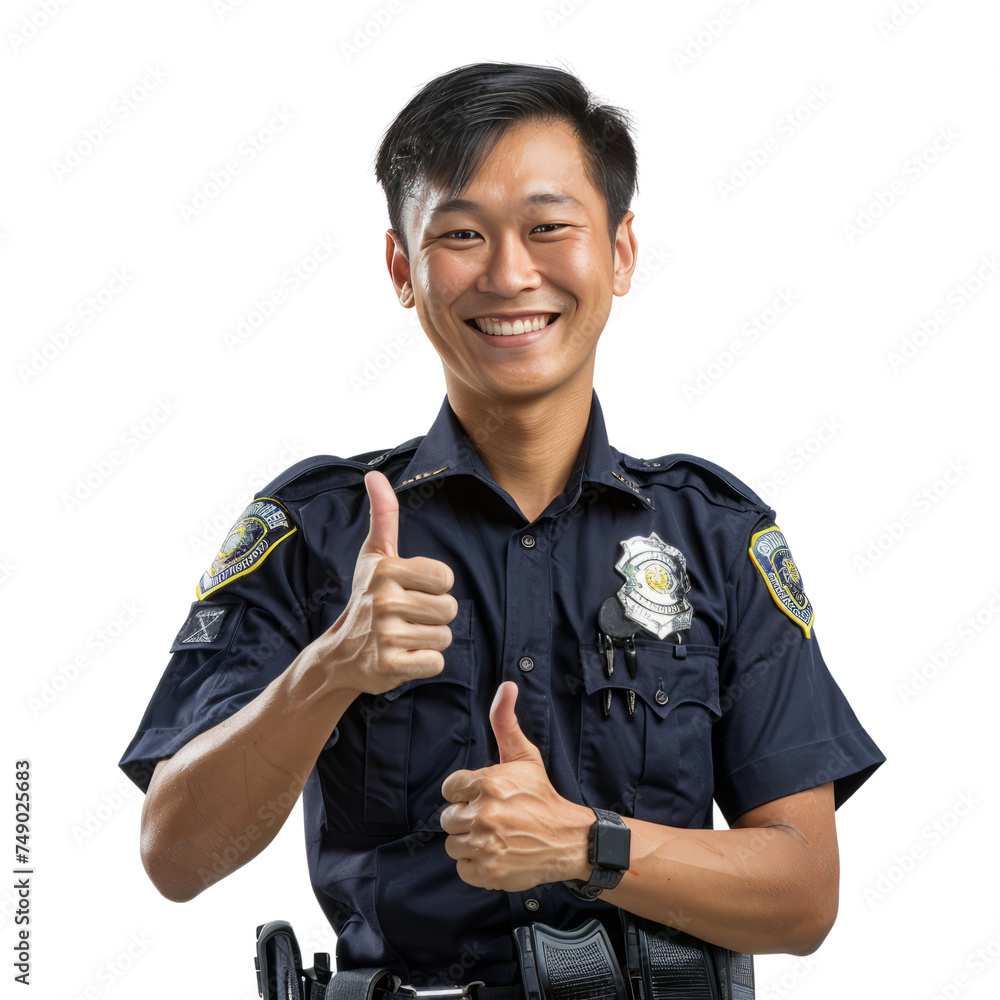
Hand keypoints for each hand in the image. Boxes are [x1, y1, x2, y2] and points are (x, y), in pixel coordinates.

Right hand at [315, 470, 457, 696]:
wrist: (340, 654)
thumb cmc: (367, 598)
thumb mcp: (374, 555)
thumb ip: (383, 515)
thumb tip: (374, 474)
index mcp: (387, 570)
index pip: (446, 578)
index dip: (436, 588)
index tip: (413, 591)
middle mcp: (384, 601)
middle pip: (450, 609)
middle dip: (435, 616)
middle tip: (408, 618)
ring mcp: (386, 635)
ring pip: (444, 637)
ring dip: (429, 640)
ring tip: (404, 636)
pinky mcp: (390, 665)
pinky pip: (435, 662)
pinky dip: (424, 662)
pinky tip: (403, 655)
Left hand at [440, 681, 593, 890]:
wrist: (568, 839)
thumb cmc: (541, 797)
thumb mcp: (524, 757)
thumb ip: (505, 721)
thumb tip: (506, 686)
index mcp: (487, 783)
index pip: (450, 789)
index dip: (465, 793)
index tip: (485, 797)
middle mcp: (483, 814)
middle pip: (448, 819)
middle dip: (467, 819)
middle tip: (493, 819)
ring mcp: (484, 845)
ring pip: (453, 844)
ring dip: (470, 843)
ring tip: (495, 837)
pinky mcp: (487, 872)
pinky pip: (462, 869)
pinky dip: (476, 866)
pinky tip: (496, 854)